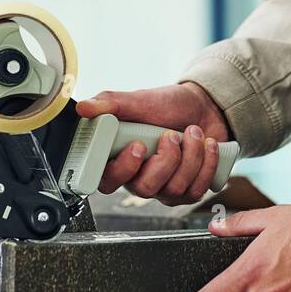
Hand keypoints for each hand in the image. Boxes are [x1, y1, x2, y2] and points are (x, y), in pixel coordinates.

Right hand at [75, 81, 229, 204]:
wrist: (204, 107)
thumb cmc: (168, 106)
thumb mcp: (139, 99)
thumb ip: (110, 103)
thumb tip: (84, 108)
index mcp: (119, 158)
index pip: (107, 181)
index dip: (123, 169)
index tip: (139, 146)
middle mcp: (139, 177)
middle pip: (145, 188)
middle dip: (166, 159)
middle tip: (172, 135)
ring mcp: (164, 188)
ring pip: (174, 189)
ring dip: (190, 155)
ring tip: (193, 132)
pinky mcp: (188, 191)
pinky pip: (196, 190)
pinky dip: (207, 163)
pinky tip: (207, 144)